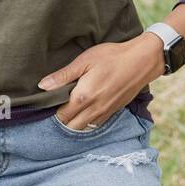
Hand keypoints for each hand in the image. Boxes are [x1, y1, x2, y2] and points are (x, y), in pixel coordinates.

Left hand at [37, 34, 164, 131]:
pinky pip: (96, 124)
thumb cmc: (111, 57)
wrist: (141, 61)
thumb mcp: (84, 61)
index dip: (52, 111)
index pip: (61, 115)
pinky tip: (85, 111)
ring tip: (70, 109)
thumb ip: (63, 76)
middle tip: (58, 105)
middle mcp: (93, 109)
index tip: (49, 102)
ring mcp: (105, 112)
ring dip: (74, 122)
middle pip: (71, 126)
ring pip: (83, 128)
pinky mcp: (114, 112)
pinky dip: (87, 122)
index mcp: (83, 97)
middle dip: (62, 119)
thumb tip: (43, 86)